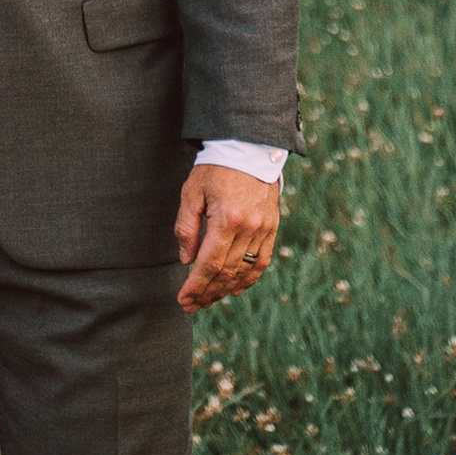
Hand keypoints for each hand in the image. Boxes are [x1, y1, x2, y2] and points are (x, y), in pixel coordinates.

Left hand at [175, 162, 279, 312]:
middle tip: (191, 306)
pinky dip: (248, 279)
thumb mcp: (192, 192)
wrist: (248, 148)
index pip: (209, 263)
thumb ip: (187, 227)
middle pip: (226, 272)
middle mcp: (248, 228)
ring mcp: (264, 230)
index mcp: (226, 219)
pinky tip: (234, 289)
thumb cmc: (215, 168)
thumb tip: (186, 260)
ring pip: (244, 271)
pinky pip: (262, 262)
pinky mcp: (272, 228)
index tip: (183, 299)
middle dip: (207, 292)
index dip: (195, 285)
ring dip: (225, 290)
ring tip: (207, 300)